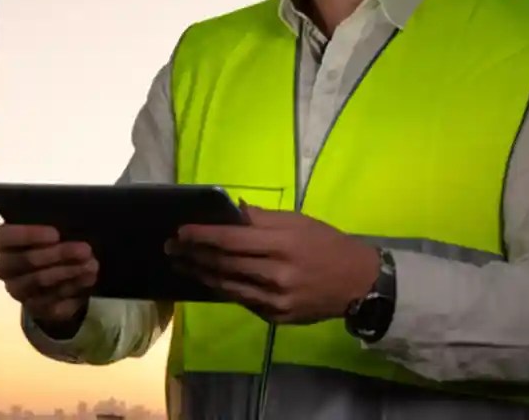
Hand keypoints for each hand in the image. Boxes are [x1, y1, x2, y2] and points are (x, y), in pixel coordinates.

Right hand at [0, 223, 97, 334]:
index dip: (29, 235)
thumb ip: (53, 224)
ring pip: (41, 281)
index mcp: (2, 242)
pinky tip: (88, 278)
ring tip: (92, 264)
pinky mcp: (35, 308)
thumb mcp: (48, 228)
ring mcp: (18, 291)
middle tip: (85, 250)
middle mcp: (4, 268)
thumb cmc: (48, 241)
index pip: (5, 237)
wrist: (53, 271)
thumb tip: (69, 228)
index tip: (56, 234)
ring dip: (70, 272)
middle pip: (26, 261)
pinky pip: (53, 300)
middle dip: (58, 255)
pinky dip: (74, 287)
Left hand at [167, 205, 379, 324]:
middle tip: (170, 248)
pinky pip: (242, 300)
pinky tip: (208, 280)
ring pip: (228, 286)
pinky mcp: (276, 317)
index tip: (180, 231)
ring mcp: (275, 299)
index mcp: (282, 244)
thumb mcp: (298, 221)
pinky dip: (222, 289)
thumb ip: (262, 218)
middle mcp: (276, 274)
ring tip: (181, 265)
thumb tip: (231, 210)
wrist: (358, 282)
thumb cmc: (326, 244)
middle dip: (193, 255)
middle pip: (224, 264)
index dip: (202, 236)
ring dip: (200, 275)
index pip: (231, 239)